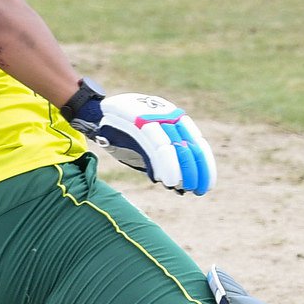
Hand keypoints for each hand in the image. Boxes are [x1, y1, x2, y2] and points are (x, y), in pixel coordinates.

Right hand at [70, 92, 215, 194]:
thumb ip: (162, 160)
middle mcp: (167, 114)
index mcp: (174, 117)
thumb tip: (179, 185)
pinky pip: (156, 145)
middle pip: (189, 145)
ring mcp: (153, 115)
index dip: (204, 164)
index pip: (197, 142)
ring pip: (173, 146)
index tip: (207, 184)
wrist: (95, 113)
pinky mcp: (138, 121)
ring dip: (180, 170)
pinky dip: (163, 164)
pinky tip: (165, 180)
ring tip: (183, 187)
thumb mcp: (147, 146)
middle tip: (199, 190)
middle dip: (195, 170)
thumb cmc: (124, 132)